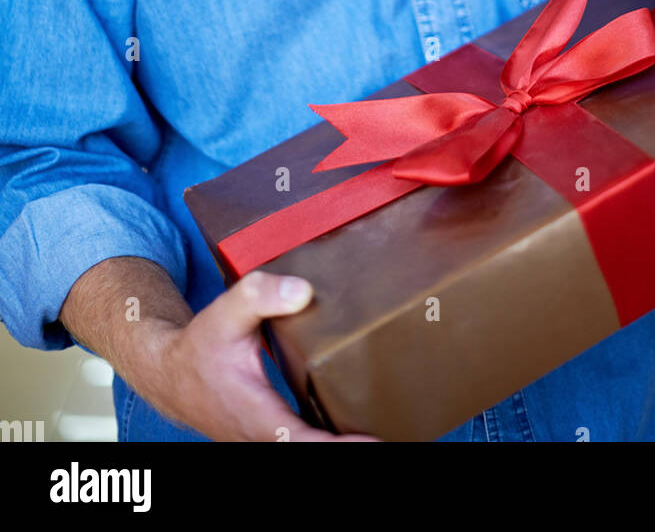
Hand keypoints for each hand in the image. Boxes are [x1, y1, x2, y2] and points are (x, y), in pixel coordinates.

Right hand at [139, 270, 379, 441]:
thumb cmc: (200, 345)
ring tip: (388, 430)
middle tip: (394, 433)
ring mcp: (268, 441)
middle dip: (351, 448)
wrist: (171, 374)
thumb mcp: (224, 311)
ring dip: (344, 445)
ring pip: (309, 451)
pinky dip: (331, 441)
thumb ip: (260, 294)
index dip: (337, 447)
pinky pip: (305, 444)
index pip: (299, 442)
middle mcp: (264, 437)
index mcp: (256, 413)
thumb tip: (303, 291)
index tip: (373, 441)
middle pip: (313, 453)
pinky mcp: (273, 437)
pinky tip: (360, 430)